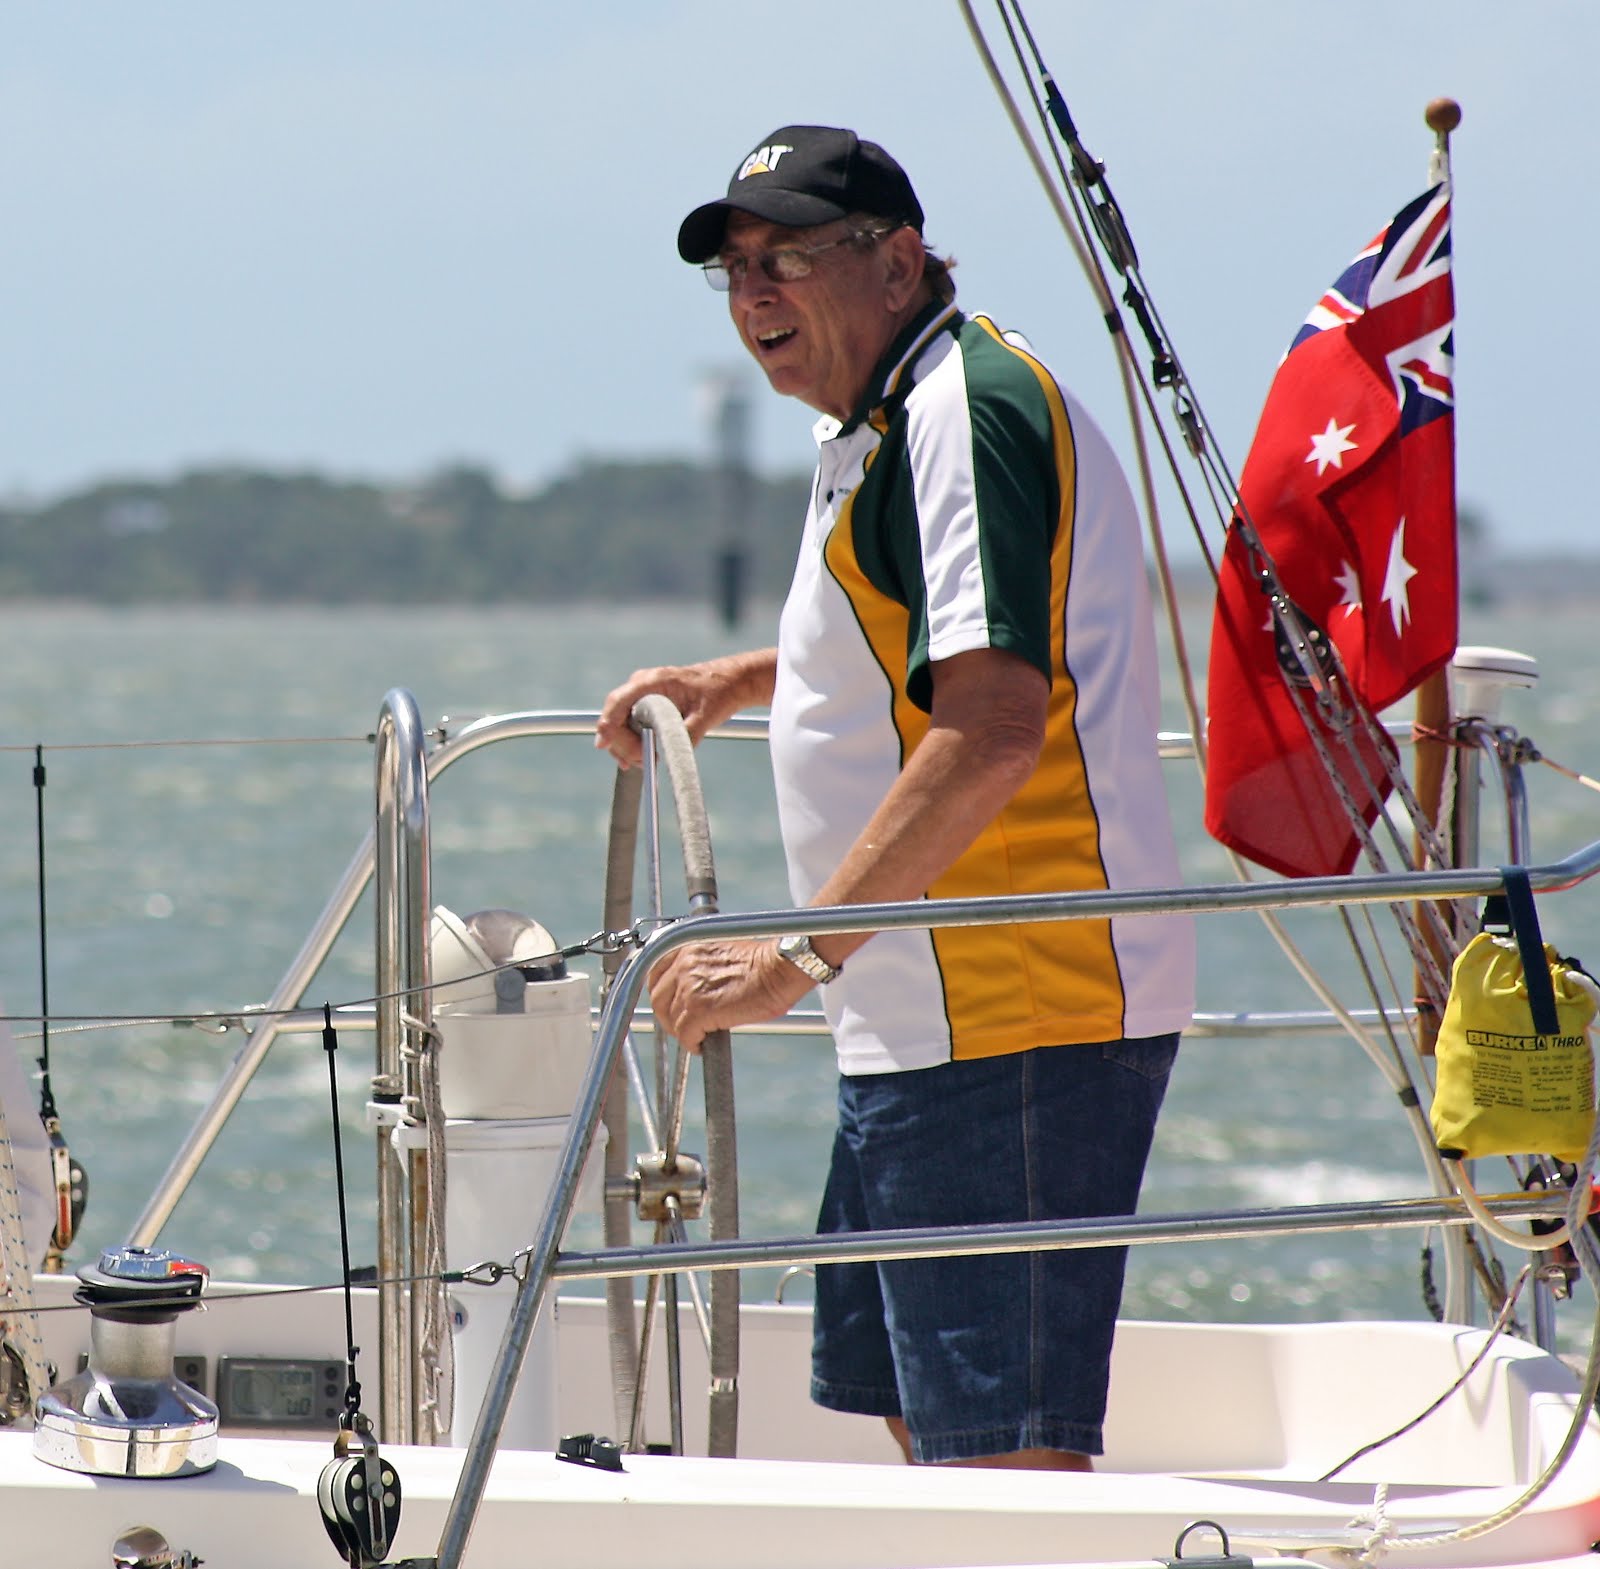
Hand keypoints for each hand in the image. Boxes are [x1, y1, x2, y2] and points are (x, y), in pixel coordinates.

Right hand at [594, 651, 774, 768]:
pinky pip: (629, 722)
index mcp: (655, 681)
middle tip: (638, 763)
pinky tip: (636, 759)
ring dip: (626, 745)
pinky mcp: (646, 702)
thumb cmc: (718, 693)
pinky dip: (630, 741)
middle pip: (616, 716)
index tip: (603, 744)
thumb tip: (669, 757)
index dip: (608, 723)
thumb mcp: (705, 717)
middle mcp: (643, 683)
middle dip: (622, 743)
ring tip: (641, 763)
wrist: (729, 682)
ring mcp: (642, 692)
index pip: (620, 701)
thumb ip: (686, 735)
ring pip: (620, 722)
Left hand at [648, 938, 812, 1051]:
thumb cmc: (763, 960)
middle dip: (666, 1016)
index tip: (667, 1003)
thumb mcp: (721, 952)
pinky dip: (692, 1043)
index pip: (656, 972)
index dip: (661, 993)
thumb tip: (697, 990)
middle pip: (658, 998)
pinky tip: (702, 1046)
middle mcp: (683, 963)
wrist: (780, 967)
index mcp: (687, 945)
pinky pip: (685, 1034)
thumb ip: (701, 967)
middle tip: (680, 1026)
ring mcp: (689, 986)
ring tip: (695, 1038)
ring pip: (671, 1018)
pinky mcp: (700, 1009)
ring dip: (681, 1032)